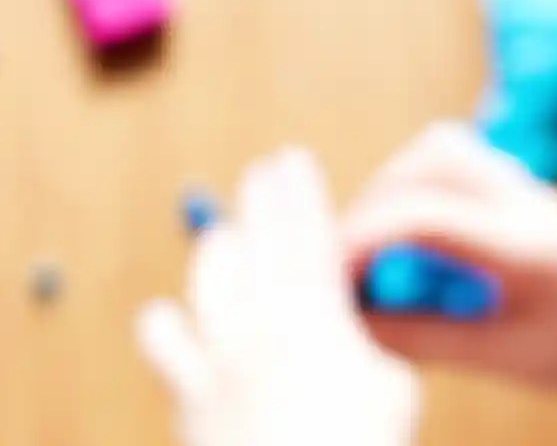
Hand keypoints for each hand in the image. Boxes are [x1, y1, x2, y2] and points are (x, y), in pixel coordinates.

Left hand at [136, 149, 419, 445]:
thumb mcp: (393, 390)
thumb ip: (367, 347)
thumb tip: (346, 331)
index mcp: (315, 313)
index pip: (305, 233)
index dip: (298, 192)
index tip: (292, 160)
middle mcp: (258, 323)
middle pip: (254, 242)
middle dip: (259, 204)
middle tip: (262, 175)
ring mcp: (216, 357)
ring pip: (206, 280)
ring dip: (215, 253)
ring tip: (221, 239)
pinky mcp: (187, 397)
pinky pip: (164, 341)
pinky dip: (167, 324)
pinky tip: (166, 320)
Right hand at [345, 123, 556, 390]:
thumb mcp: (502, 358)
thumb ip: (424, 337)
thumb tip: (353, 323)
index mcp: (523, 246)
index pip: (422, 216)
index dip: (363, 239)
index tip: (331, 274)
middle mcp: (524, 200)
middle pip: (430, 157)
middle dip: (375, 201)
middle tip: (352, 255)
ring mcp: (525, 186)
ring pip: (441, 147)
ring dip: (396, 185)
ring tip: (379, 241)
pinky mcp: (519, 187)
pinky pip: (455, 160)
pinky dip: (419, 187)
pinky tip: (414, 236)